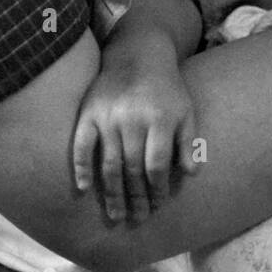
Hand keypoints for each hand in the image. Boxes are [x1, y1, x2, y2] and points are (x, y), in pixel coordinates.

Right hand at [72, 48, 198, 222]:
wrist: (138, 53)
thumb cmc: (166, 88)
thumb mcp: (186, 110)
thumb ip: (188, 142)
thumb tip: (190, 174)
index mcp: (159, 119)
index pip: (156, 166)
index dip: (157, 190)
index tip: (157, 205)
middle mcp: (132, 118)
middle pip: (132, 170)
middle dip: (136, 198)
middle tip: (137, 218)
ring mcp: (108, 116)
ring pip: (109, 164)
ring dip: (112, 194)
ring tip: (116, 215)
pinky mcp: (89, 112)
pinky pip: (82, 145)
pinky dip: (81, 167)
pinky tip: (83, 188)